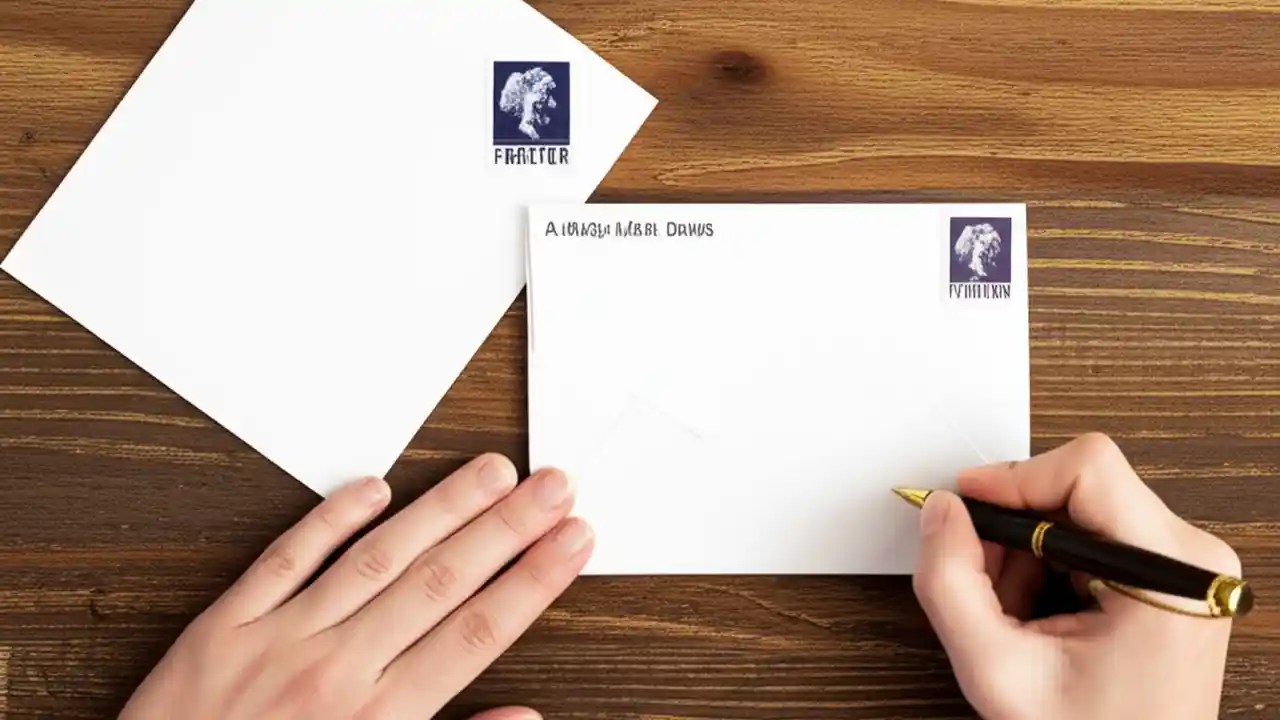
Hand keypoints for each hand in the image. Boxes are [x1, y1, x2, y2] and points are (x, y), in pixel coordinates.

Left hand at [121, 455, 590, 719]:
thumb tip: (524, 717)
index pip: (478, 634)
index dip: (534, 581)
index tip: (573, 541)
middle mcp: (338, 672)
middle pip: (442, 583)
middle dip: (508, 529)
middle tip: (553, 486)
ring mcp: (281, 640)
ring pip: (379, 557)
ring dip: (442, 509)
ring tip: (491, 473)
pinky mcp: (224, 624)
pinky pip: (285, 557)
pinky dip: (330, 518)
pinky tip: (374, 485)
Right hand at [912, 433, 1239, 719]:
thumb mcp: (997, 669)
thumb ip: (952, 583)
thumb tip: (941, 511)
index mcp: (1169, 572)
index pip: (1087, 469)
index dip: (1014, 477)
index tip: (967, 503)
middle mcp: (1190, 559)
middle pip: (1078, 486)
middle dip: (1014, 529)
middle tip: (981, 577)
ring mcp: (1184, 567)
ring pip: (1079, 509)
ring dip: (1026, 551)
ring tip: (1013, 610)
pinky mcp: (1169, 576)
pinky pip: (1093, 535)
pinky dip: (1048, 564)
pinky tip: (1038, 612)